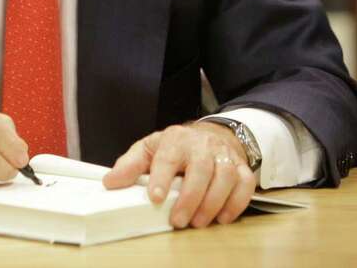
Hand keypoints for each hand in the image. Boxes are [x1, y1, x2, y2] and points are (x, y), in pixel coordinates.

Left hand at [102, 122, 256, 228]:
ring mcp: (224, 155)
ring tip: (199, 222)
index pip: (169, 156)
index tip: (156, 197)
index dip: (163, 177)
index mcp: (175, 139)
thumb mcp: (149, 149)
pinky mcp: (241, 167)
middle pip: (201, 169)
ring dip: (213, 203)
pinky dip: (236, 202)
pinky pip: (245, 184)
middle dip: (190, 198)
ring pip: (226, 176)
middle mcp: (202, 145)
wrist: (210, 134)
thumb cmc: (177, 147)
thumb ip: (130, 165)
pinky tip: (223, 217)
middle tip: (179, 220)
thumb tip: (111, 182)